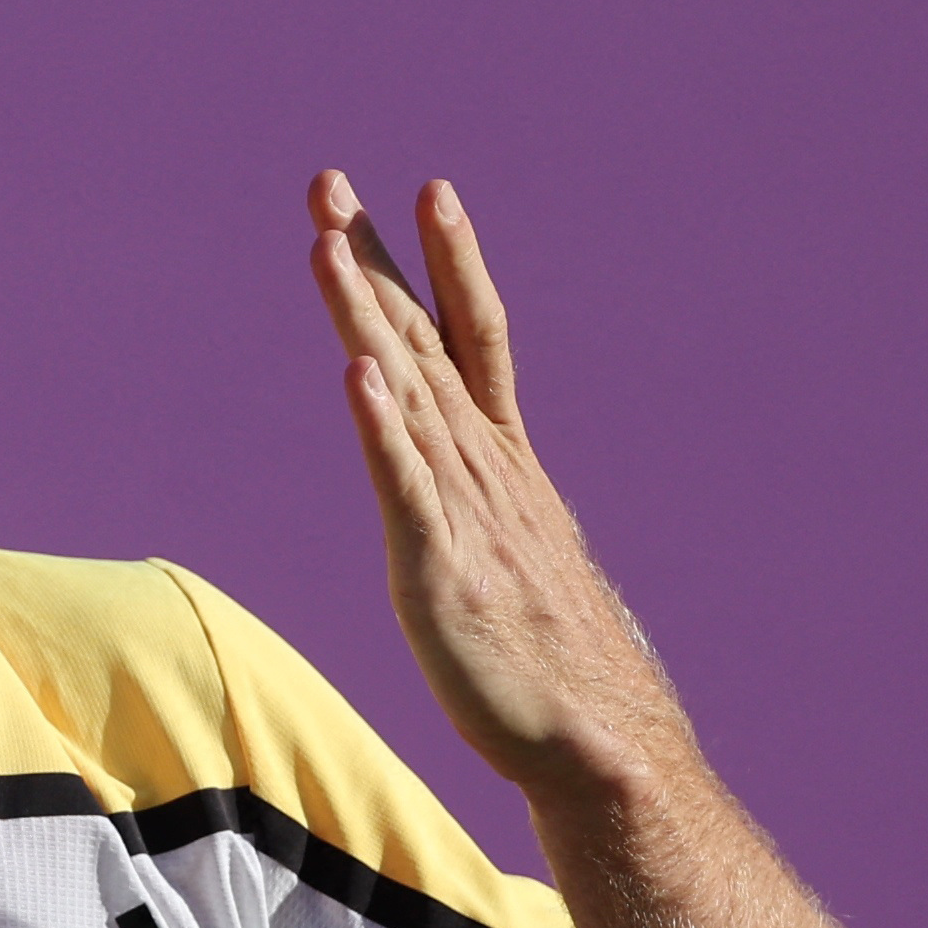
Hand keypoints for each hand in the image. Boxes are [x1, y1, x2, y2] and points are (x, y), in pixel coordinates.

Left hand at [307, 172, 688, 800]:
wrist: (599, 746)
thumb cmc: (553, 663)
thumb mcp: (512, 561)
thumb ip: (486, 512)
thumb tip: (467, 488)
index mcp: (502, 466)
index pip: (472, 340)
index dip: (444, 264)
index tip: (421, 192)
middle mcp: (486, 472)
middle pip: (423, 341)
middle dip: (372, 261)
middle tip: (329, 181)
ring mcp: (467, 517)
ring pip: (407, 395)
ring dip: (365, 318)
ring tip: (328, 243)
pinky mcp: (443, 573)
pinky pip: (407, 489)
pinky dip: (382, 430)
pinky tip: (359, 376)